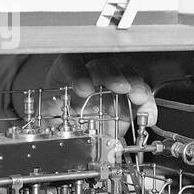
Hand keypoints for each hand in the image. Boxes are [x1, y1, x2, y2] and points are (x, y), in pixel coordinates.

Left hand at [41, 53, 180, 136]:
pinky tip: (147, 115)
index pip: (70, 63)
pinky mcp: (127, 99)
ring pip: (126, 74)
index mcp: (66, 73)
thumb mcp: (47, 116)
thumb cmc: (58, 111)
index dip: (77, 72)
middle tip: (118, 87)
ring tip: (138, 97)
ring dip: (134, 84)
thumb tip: (46, 130)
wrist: (73, 122)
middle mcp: (90, 74)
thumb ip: (48, 120)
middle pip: (103, 65)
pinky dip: (147, 105)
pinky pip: (141, 96)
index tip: (83, 88)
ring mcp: (112, 84)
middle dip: (112, 75)